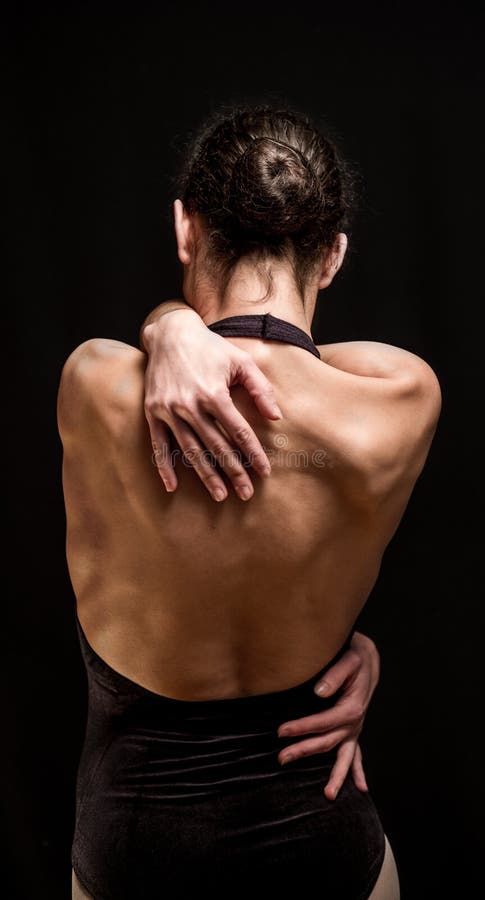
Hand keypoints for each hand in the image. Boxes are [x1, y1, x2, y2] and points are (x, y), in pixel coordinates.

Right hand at [143, 309, 281, 501]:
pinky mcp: (153, 412)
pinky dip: (164, 467)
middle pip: (216, 446)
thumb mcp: (240, 360)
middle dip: (233, 472)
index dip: (253, 453)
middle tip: (246, 493)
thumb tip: (276, 417)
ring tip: (220, 495)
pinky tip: (172, 487)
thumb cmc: (211, 348)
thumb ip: (260, 388)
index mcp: (214, 393)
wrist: (170, 334)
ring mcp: (169, 410)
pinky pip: (159, 445)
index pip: (238, 431)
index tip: (264, 472)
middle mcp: (190, 405)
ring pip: (190, 450)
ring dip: (206, 475)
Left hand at [277, 632, 379, 800]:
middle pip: (328, 743)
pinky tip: (360, 788)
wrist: (367, 660)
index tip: (281, 731)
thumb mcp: (348, 659)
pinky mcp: (353, 730)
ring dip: (335, 775)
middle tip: (282, 758)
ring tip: (327, 795)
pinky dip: (357, 770)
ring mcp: (354, 730)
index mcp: (352, 708)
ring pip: (343, 756)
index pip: (323, 722)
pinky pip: (356, 755)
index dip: (302, 728)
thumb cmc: (356, 658)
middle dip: (305, 751)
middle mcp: (355, 723)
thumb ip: (334, 675)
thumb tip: (318, 692)